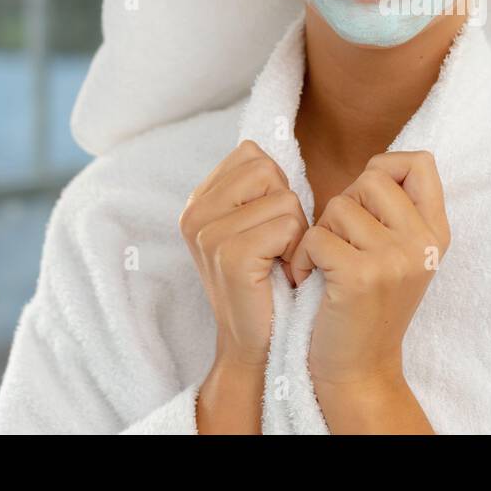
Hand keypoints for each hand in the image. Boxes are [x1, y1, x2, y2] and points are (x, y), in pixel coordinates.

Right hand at [180, 140, 307, 431]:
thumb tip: (272, 145)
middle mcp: (195, 213)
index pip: (252, 154)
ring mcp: (207, 234)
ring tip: (278, 260)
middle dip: (287, 204)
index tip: (269, 226)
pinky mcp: (229, 255)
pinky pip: (286, 224)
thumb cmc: (269, 282)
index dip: (275, 187)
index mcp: (199, 200)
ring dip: (295, 230)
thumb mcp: (256, 224)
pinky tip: (282, 273)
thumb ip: (257, 186)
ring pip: (283, 197)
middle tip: (277, 246)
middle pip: (267, 169)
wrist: (259, 345)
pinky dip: (296, 248)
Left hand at [289, 151, 450, 391]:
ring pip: (339, 206)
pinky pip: (316, 236)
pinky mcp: (361, 275)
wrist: (359, 371)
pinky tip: (311, 281)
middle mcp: (422, 242)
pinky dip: (303, 258)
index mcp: (435, 232)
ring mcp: (395, 258)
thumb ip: (397, 212)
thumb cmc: (367, 307)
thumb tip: (379, 165)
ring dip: (321, 233)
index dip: (385, 168)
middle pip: (372, 177)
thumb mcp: (399, 256)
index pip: (420, 162)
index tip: (367, 202)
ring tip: (327, 267)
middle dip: (346, 204)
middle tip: (342, 244)